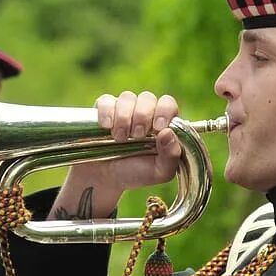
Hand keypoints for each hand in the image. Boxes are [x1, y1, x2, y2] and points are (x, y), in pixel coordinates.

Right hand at [50, 91, 181, 218]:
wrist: (105, 178)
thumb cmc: (136, 172)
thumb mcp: (159, 172)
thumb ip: (171, 155)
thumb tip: (168, 132)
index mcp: (161, 123)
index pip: (167, 104)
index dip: (164, 111)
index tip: (157, 128)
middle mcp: (144, 111)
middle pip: (147, 98)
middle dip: (142, 116)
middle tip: (136, 136)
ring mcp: (123, 109)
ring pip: (127, 97)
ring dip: (124, 117)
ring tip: (119, 138)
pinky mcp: (103, 110)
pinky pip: (105, 101)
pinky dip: (107, 112)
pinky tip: (106, 127)